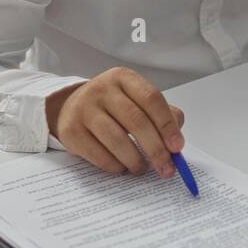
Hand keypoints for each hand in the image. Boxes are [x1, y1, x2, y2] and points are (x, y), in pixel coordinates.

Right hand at [46, 67, 184, 176]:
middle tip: (166, 168)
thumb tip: (176, 140)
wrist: (70, 107)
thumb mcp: (135, 99)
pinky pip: (98, 154)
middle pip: (136, 121)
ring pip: (116, 139)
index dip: (167, 125)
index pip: (151, 98)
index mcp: (123, 78)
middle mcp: (102, 89)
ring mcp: (84, 108)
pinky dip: (114, 165)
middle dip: (155, 149)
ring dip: (134, 160)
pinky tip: (122, 168)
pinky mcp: (71, 130)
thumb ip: (160, 113)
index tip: (177, 147)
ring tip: (142, 169)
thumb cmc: (111, 106)